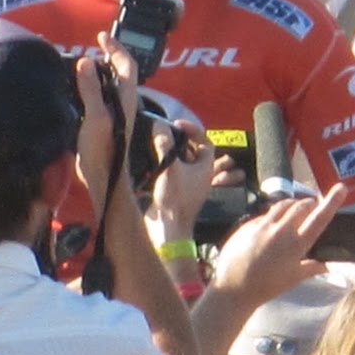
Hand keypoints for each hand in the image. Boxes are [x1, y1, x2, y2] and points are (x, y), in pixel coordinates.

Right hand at [74, 31, 138, 213]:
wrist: (105, 181)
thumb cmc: (103, 153)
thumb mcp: (96, 119)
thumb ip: (91, 90)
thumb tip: (87, 62)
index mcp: (125, 100)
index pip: (126, 65)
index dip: (115, 48)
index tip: (101, 37)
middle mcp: (124, 105)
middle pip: (121, 73)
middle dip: (109, 56)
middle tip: (93, 47)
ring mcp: (116, 115)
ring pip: (113, 85)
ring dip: (101, 71)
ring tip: (84, 63)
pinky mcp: (108, 124)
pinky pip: (104, 96)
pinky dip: (94, 85)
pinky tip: (81, 89)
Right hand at [147, 120, 214, 239]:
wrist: (167, 229)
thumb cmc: (175, 201)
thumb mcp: (170, 167)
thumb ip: (165, 144)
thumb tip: (160, 126)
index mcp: (204, 169)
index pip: (205, 142)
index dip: (193, 130)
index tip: (177, 125)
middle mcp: (197, 175)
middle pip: (192, 150)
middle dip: (179, 140)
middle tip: (164, 133)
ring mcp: (186, 184)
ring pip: (180, 161)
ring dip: (169, 151)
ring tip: (156, 145)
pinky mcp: (173, 191)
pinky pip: (170, 172)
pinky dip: (162, 165)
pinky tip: (149, 163)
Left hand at [212, 185, 343, 304]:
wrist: (233, 288)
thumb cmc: (267, 287)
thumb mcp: (293, 279)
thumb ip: (312, 268)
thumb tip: (327, 265)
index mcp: (296, 245)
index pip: (319, 218)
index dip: (332, 202)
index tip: (341, 188)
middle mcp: (281, 231)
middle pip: (301, 205)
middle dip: (310, 202)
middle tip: (314, 204)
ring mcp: (262, 225)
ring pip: (282, 205)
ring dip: (293, 204)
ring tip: (296, 208)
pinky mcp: (247, 225)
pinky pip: (265, 214)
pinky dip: (274, 215)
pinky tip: (274, 224)